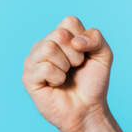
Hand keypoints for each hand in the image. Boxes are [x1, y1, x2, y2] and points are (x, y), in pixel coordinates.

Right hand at [23, 16, 111, 131]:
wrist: (88, 109)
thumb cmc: (92, 83)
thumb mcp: (104, 55)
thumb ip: (95, 37)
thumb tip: (74, 41)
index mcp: (59, 36)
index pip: (70, 22)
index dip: (83, 40)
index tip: (84, 56)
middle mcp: (44, 45)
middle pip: (59, 34)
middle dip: (75, 55)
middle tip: (75, 69)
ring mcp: (33, 60)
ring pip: (49, 48)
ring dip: (65, 66)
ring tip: (65, 76)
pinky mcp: (28, 77)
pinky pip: (44, 67)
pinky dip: (57, 78)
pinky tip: (56, 85)